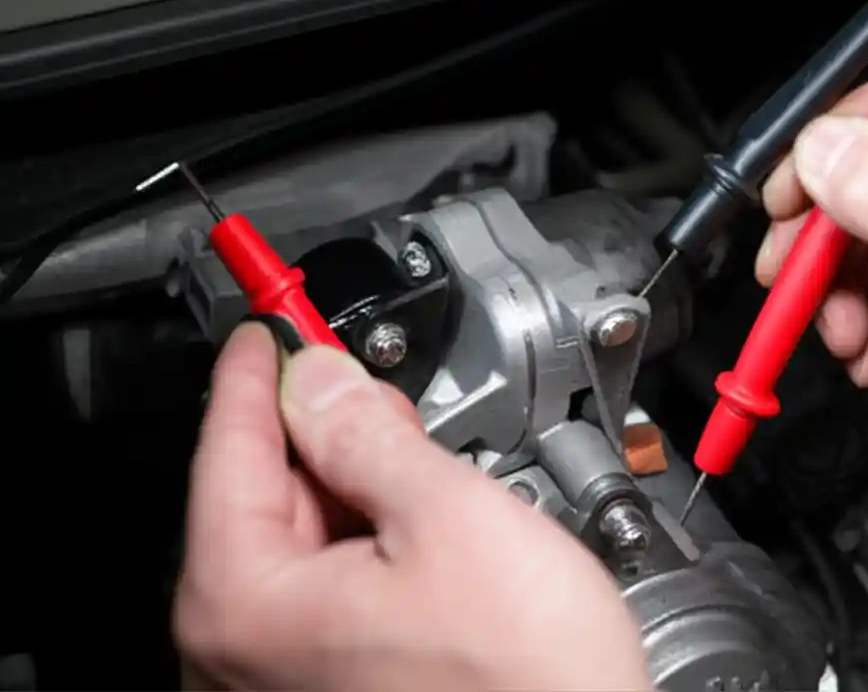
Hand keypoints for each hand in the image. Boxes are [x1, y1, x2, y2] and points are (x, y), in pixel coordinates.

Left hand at [172, 324, 649, 690]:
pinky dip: (361, 543)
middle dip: (318, 431)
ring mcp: (282, 682)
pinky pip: (322, 593)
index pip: (226, 450)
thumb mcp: (451, 517)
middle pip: (259, 498)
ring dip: (348, 488)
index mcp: (245, 605)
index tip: (272, 328)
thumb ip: (370, 437)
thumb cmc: (526, 682)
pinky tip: (413, 529)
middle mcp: (242, 657)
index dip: (258, 372)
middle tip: (369, 390)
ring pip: (296, 545)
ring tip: (415, 464)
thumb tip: (322, 383)